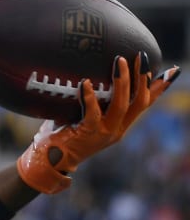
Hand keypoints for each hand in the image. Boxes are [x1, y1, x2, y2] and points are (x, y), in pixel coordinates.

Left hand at [17, 52, 179, 193]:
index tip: (173, 70)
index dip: (159, 88)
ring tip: (119, 61)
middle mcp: (117, 130)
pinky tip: (85, 82)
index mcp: (119, 126)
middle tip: (140, 55)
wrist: (47, 163)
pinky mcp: (89, 134)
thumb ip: (89, 103)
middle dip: (143, 77)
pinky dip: (90, 97)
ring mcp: (104, 133)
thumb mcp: (80, 117)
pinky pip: (93, 113)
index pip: (145, 104)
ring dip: (122, 81)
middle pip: (140, 102)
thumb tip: (85, 75)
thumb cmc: (59, 136)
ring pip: (122, 105)